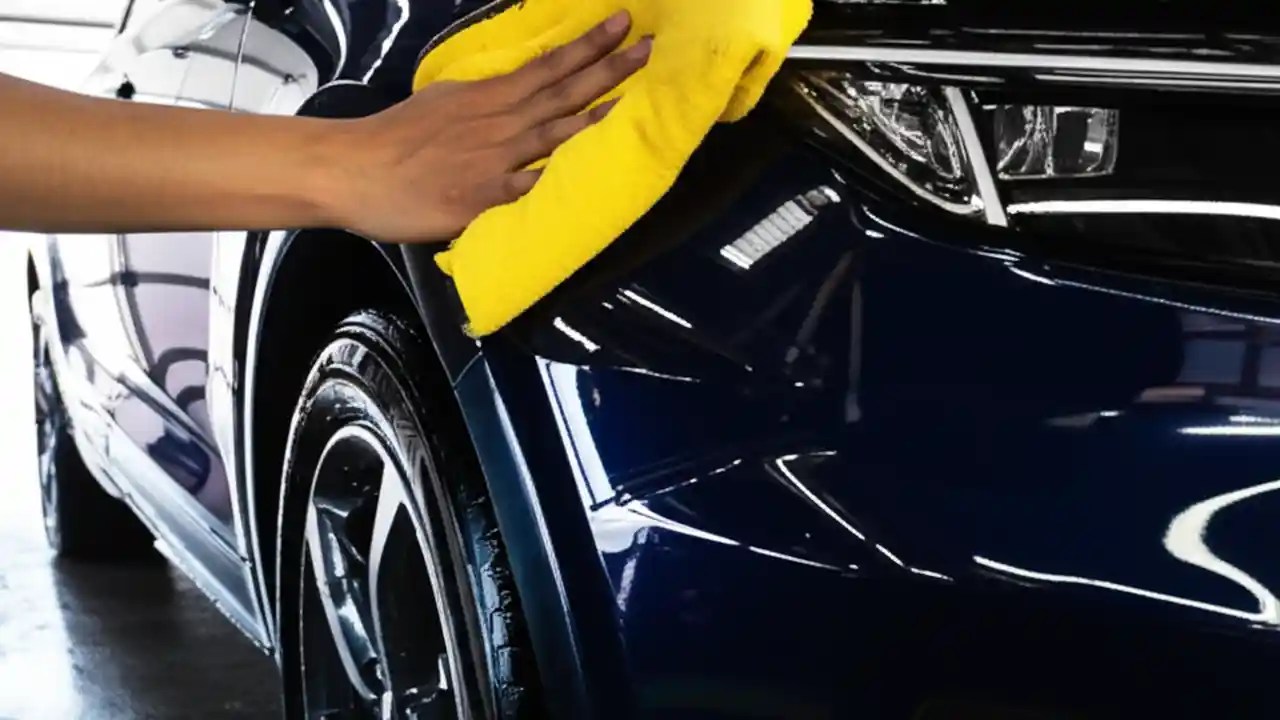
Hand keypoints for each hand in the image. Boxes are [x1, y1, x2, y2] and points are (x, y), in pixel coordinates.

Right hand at [322, 10, 649, 243]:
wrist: (353, 170)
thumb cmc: (395, 138)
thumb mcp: (443, 101)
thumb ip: (484, 100)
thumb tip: (514, 95)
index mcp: (489, 97)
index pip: (549, 66)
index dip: (588, 46)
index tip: (622, 24)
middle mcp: (499, 124)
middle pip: (563, 93)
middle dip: (609, 70)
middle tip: (648, 48)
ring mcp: (495, 161)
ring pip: (555, 134)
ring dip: (597, 115)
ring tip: (634, 96)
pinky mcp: (484, 199)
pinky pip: (531, 189)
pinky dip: (562, 178)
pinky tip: (591, 168)